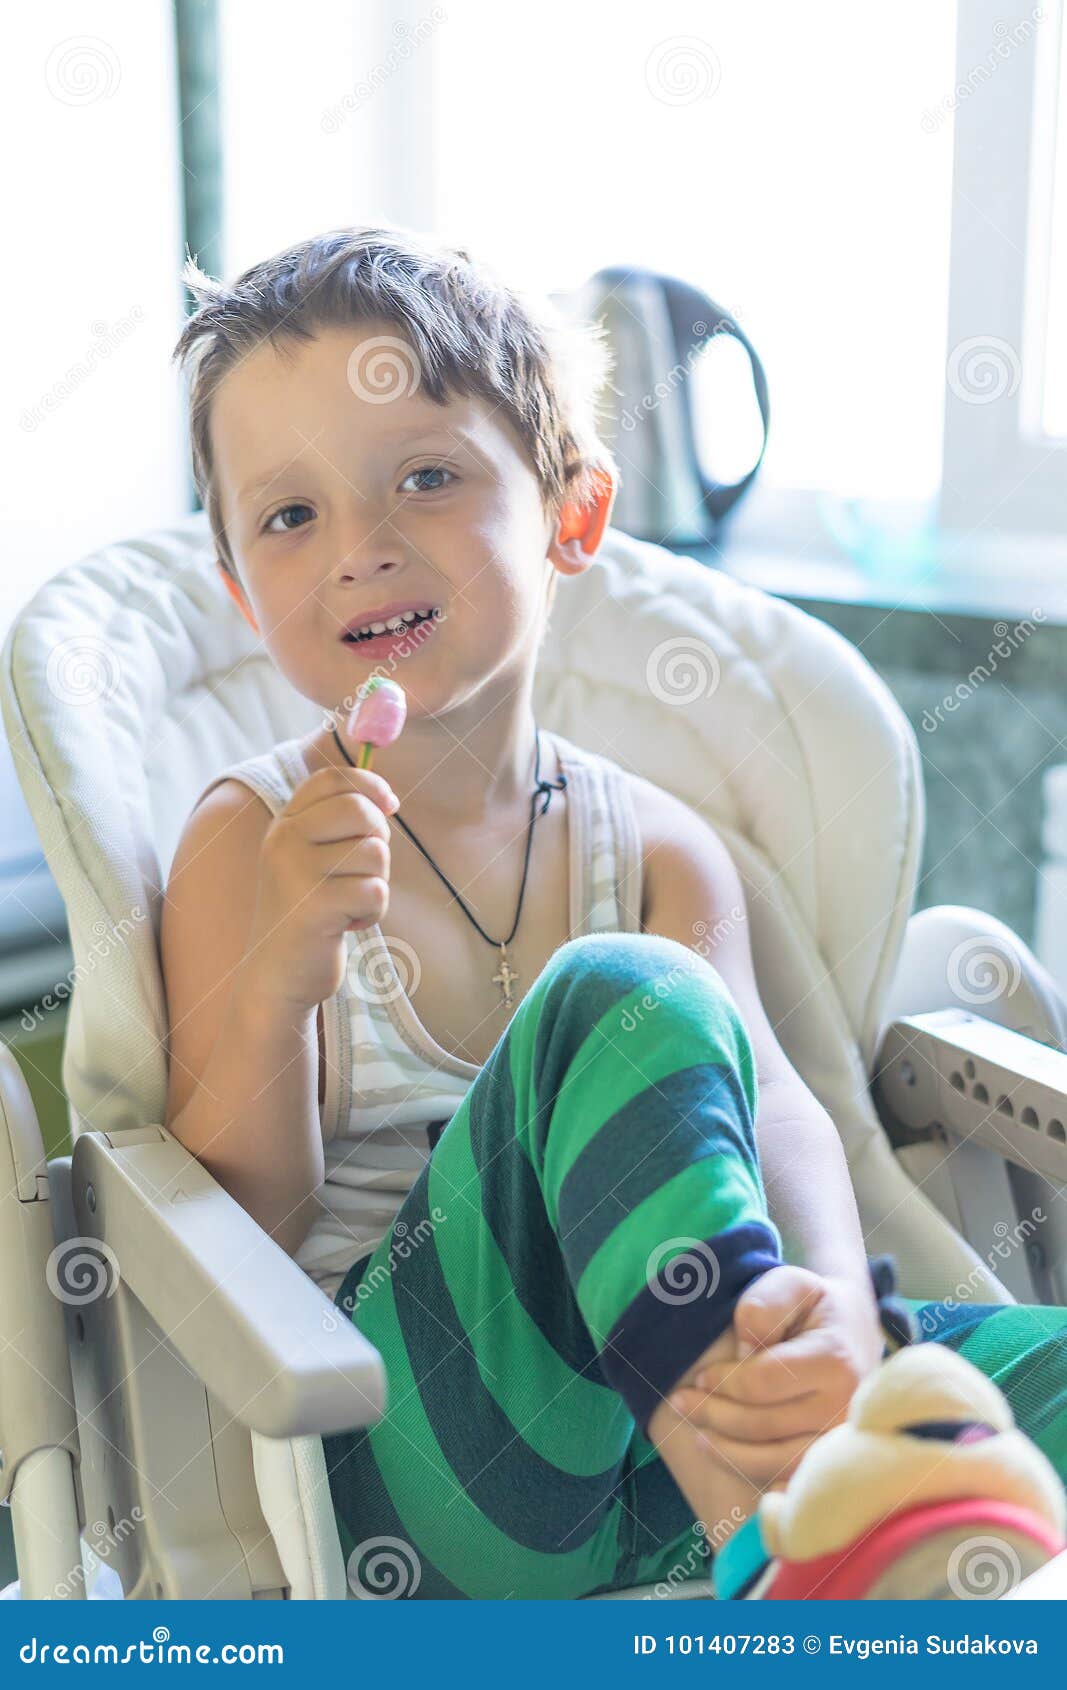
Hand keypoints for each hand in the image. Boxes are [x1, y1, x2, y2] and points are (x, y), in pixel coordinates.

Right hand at [247, 763, 399, 1012]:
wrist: (276, 976)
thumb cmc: (306, 914)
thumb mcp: (310, 859)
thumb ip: (337, 825)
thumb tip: (387, 799)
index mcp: (284, 824)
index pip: (331, 778)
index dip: (369, 785)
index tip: (389, 806)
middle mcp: (285, 841)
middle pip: (360, 810)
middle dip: (380, 838)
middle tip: (365, 869)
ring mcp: (296, 872)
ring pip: (375, 853)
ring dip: (377, 881)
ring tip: (350, 903)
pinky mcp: (315, 906)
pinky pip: (375, 891)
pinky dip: (374, 910)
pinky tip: (348, 924)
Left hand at [667, 1265, 883, 1487]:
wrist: (853, 1332)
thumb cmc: (813, 1308)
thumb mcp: (789, 1285)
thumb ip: (763, 1308)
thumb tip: (744, 1351)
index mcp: (835, 1360)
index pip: (763, 1382)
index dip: (723, 1382)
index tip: (698, 1376)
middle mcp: (845, 1407)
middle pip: (763, 1424)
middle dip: (714, 1414)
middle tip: (681, 1402)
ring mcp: (841, 1439)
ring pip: (772, 1459)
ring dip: (725, 1449)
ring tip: (695, 1433)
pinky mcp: (833, 1459)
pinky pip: (784, 1476)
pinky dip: (748, 1468)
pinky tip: (721, 1452)